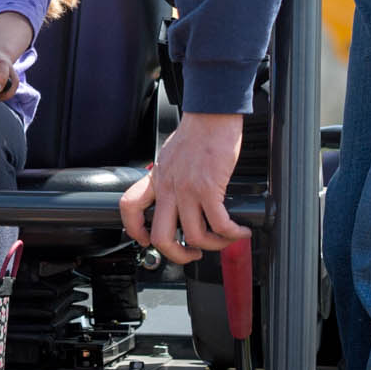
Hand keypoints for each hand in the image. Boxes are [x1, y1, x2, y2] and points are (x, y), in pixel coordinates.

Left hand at [119, 111, 248, 264]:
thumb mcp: (170, 157)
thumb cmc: (196, 132)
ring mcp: (187, 189)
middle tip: (192, 254)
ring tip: (223, 240)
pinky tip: (239, 230)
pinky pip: (219, 223)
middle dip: (178, 256)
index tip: (147, 240)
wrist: (211, 114)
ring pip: (193, 236)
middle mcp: (168, 187)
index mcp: (157, 179)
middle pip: (161, 236)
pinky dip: (232, 233)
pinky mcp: (209, 187)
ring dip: (212, 245)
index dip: (135, 230)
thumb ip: (169, 178)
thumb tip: (176, 198)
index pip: (130, 207)